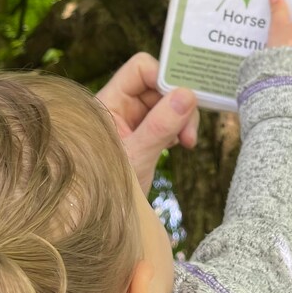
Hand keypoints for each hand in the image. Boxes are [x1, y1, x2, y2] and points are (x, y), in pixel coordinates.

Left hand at [97, 53, 198, 194]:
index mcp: (108, 103)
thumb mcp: (136, 158)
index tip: (185, 99)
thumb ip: (160, 126)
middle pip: (159, 84)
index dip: (165, 77)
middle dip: (179, 102)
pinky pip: (169, 119)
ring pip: (168, 101)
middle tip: (190, 131)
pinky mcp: (145, 133)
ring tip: (187, 142)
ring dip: (183, 117)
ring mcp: (133, 120)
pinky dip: (179, 128)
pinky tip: (179, 145)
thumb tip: (187, 94)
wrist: (102, 223)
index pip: (140, 69)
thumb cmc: (106, 191)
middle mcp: (120, 106)